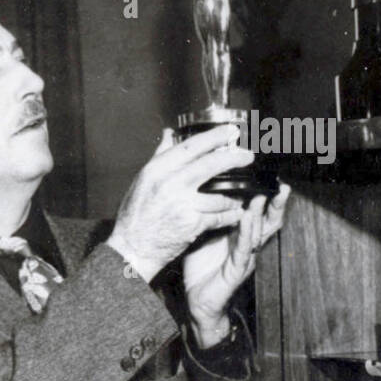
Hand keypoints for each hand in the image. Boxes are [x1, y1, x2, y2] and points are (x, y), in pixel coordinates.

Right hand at [107, 126, 254, 281]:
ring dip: (233, 196)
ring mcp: (182, 205)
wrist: (132, 248)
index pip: (190, 147)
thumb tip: (170, 133)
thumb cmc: (136, 214)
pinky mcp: (191, 225)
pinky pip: (218, 217)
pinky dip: (230, 215)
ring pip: (219, 195)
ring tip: (240, 195)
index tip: (230, 131)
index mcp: (157, 170)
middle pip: (210, 165)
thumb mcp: (143, 180)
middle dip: (234, 158)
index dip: (214, 137)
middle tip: (248, 156)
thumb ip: (160, 155)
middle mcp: (170, 184)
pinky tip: (236, 213)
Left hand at [184, 184, 289, 345]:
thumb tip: (201, 188)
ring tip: (263, 194)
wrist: (196, 302)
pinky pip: (244, 248)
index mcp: (240, 233)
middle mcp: (247, 244)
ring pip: (259, 232)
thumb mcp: (203, 234)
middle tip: (281, 183)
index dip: (266, 194)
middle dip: (277, 202)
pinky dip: (246, 232)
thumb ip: (208, 214)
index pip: (258, 211)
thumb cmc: (201, 268)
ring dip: (261, 213)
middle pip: (268, 220)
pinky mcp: (237, 269)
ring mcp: (245, 257)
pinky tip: (247, 218)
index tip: (268, 175)